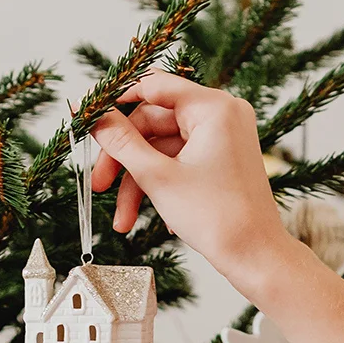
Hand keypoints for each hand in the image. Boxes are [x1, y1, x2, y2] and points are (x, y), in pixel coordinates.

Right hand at [91, 72, 289, 296]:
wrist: (255, 256)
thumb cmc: (218, 218)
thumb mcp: (157, 176)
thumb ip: (121, 141)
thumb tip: (93, 116)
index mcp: (213, 107)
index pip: (152, 85)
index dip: (115, 101)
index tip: (88, 115)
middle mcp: (222, 114)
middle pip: (153, 123)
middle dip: (124, 160)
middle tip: (99, 185)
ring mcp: (223, 136)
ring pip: (163, 149)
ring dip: (139, 183)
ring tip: (123, 220)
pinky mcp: (222, 157)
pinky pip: (180, 160)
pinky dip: (162, 185)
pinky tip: (158, 219)